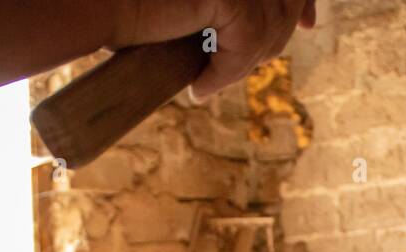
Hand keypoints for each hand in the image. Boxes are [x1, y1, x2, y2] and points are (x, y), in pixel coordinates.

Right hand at [113, 0, 316, 98]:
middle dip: (277, 35)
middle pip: (284, 1)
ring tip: (217, 75)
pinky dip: (224, 74)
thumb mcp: (198, 4)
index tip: (308, 23)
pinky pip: (245, 48)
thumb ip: (235, 5)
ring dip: (246, 61)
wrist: (97, 6)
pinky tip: (201, 88)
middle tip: (252, 62)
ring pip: (270, 29)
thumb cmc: (135, 7)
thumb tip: (289, 21)